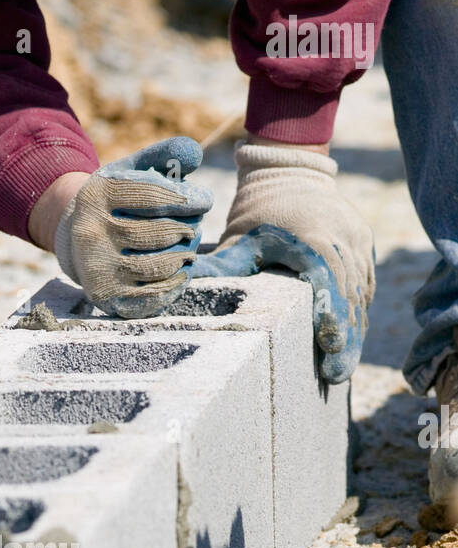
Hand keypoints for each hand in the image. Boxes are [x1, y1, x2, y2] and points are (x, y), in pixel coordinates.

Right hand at [52, 137, 212, 318]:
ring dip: (182, 257)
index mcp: (96, 196)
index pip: (151, 196)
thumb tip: (197, 155)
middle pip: (156, 233)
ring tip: (190, 249)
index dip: (186, 198)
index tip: (205, 201)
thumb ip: (164, 155)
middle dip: (185, 229)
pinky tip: (182, 271)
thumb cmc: (115, 202)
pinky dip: (174, 283)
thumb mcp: (131, 171)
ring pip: (156, 266)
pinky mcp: (106, 296)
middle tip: (196, 229)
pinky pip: (151, 294)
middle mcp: (91, 234)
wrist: (75, 243)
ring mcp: (97, 268)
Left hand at [191, 142, 374, 383]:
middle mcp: (343, 238)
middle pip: (349, 295)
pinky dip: (358, 313)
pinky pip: (365, 284)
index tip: (330, 346)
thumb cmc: (256, 212)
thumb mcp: (237, 240)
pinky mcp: (364, 245)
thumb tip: (181, 296)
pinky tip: (350, 342)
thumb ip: (220, 271)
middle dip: (346, 338)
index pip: (328, 281)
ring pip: (361, 294)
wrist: (288, 172)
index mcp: (312, 238)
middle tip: (335, 375)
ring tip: (342, 369)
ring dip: (354, 332)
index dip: (331, 314)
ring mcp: (358, 241)